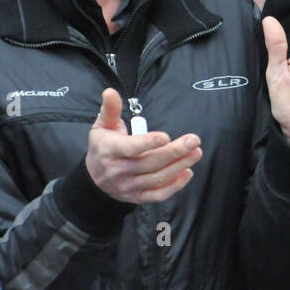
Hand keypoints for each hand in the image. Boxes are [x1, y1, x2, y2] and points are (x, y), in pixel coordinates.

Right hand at [85, 88, 201, 202]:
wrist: (94, 179)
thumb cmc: (103, 146)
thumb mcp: (103, 126)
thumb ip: (110, 109)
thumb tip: (110, 91)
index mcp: (110, 150)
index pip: (130, 148)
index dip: (148, 143)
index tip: (166, 136)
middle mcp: (118, 170)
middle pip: (150, 163)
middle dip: (175, 152)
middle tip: (194, 141)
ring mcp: (128, 186)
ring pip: (157, 178)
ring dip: (180, 166)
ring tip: (196, 153)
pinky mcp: (137, 197)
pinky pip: (158, 195)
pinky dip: (175, 186)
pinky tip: (187, 172)